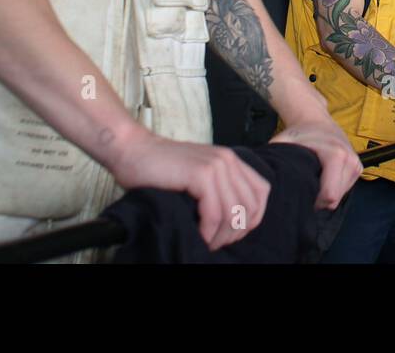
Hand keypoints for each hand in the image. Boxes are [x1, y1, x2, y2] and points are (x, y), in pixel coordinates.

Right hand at [108, 128, 270, 250]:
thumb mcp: (198, 176)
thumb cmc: (160, 170)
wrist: (133, 151)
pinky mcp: (200, 174)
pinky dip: (209, 231)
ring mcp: (215, 165)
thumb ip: (219, 188)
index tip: (232, 233)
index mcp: (231, 160)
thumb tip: (236, 222)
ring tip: (207, 243)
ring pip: (233, 212)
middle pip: (250, 206)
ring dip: (221, 235)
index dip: (252, 218)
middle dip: (236, 231)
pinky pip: (215, 213)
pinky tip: (199, 236)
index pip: (261, 192)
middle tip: (217, 242)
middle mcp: (228, 160)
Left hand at [271, 118, 361, 209]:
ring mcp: (356, 165)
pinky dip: (332, 188)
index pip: (329, 196)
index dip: (312, 201)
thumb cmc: (299, 134)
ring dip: (325, 194)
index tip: (300, 189)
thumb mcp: (284, 143)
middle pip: (333, 200)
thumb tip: (267, 181)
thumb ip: (276, 160)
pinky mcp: (358, 168)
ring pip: (339, 198)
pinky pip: (344, 191)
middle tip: (304, 184)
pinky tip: (322, 177)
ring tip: (313, 177)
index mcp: (336, 155)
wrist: (316, 120)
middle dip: (318, 199)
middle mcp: (350, 160)